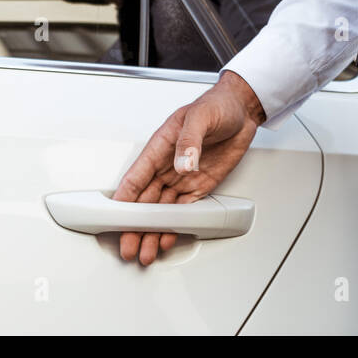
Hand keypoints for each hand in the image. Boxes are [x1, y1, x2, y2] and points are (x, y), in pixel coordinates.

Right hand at [112, 70, 265, 264]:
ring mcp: (183, 177)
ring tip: (145, 251)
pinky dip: (175, 225)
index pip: (136, 176)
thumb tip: (183, 163)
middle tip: (128, 245)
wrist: (243, 111)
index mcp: (160, 146)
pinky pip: (184, 209)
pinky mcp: (200, 186)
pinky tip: (167, 238)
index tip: (114, 216)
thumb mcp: (201, 116)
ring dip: (153, 231)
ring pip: (162, 210)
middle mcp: (168, 165)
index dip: (124, 198)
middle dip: (135, 225)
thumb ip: (189, 141)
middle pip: (145, 201)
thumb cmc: (218, 105)